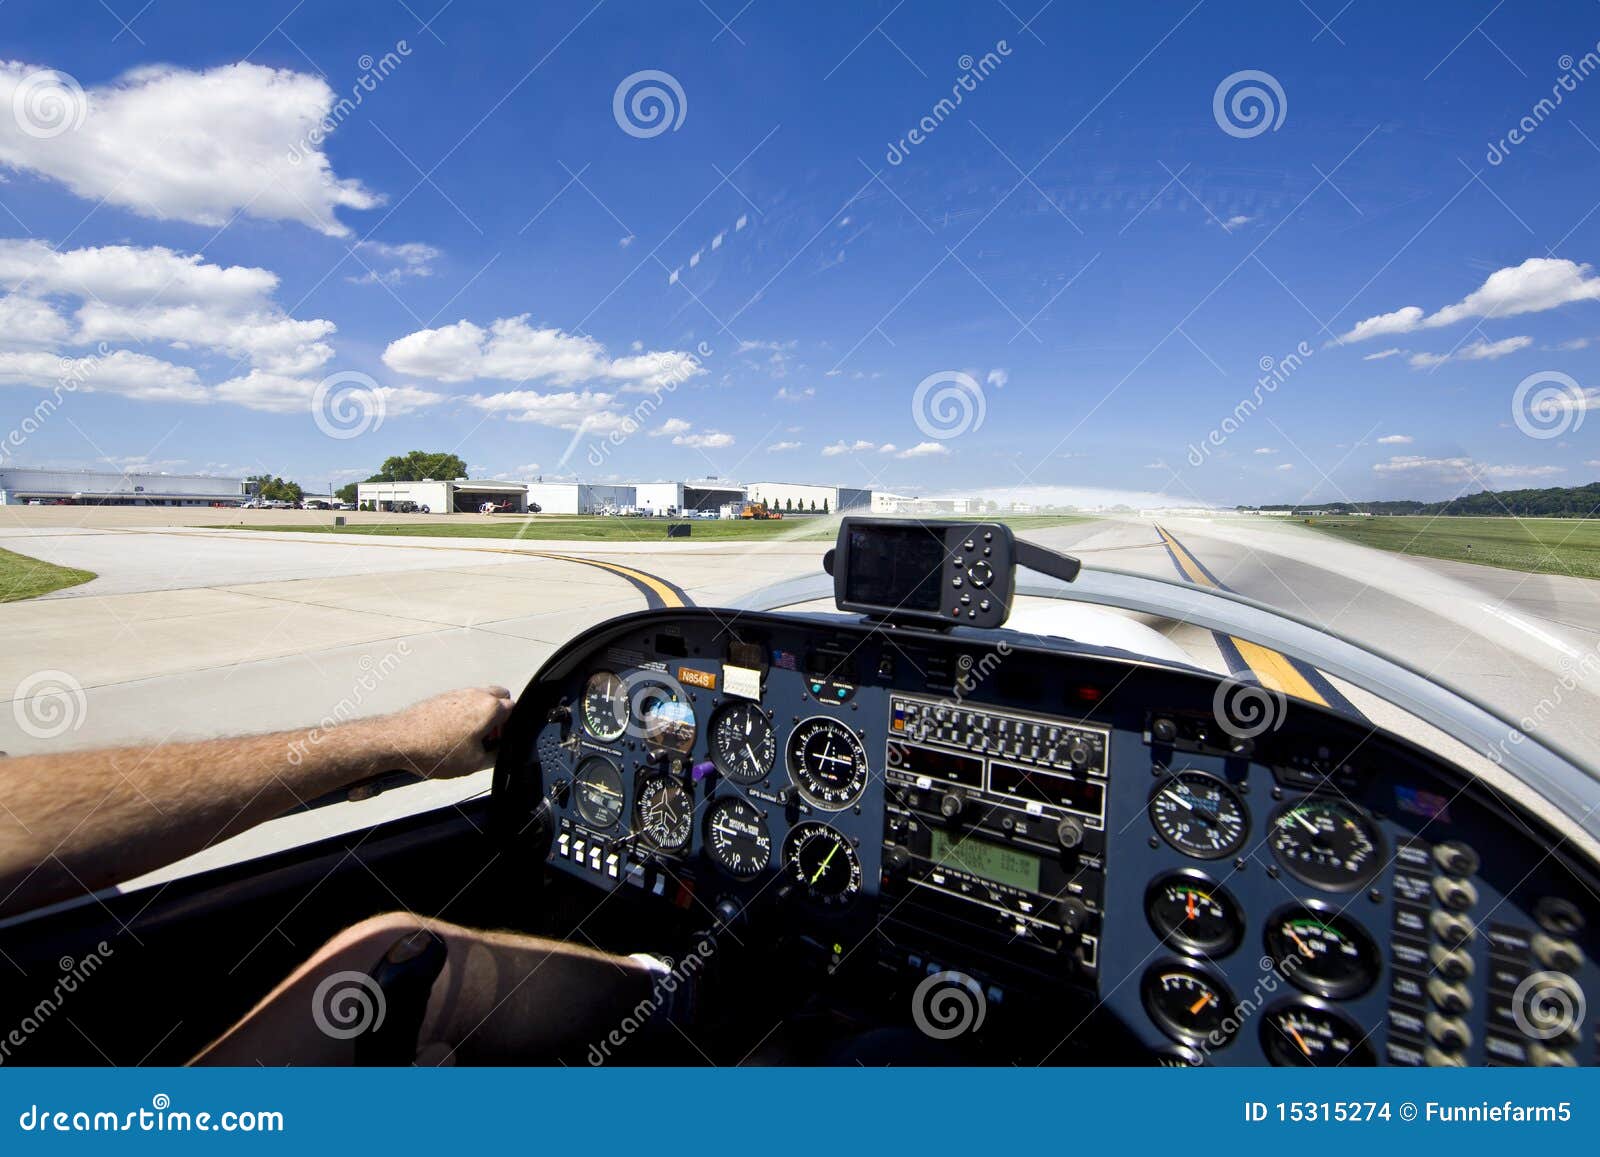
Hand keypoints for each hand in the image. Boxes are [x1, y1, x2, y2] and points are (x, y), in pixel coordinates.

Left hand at [383, 686, 513, 778]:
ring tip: (470, 737)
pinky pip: (461, 701)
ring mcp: (456, 694)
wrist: (399, 741)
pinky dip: (464, 713)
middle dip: (500, 714)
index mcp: (489, 708)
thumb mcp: (474, 763)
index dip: (510, 727)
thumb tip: (497, 752)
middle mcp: (475, 695)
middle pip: (499, 696)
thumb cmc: (434, 750)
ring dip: (481, 713)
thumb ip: (493, 755)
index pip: (514, 708)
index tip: (499, 741)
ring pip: (480, 697)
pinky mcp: (441, 698)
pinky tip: (453, 734)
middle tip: (490, 735)